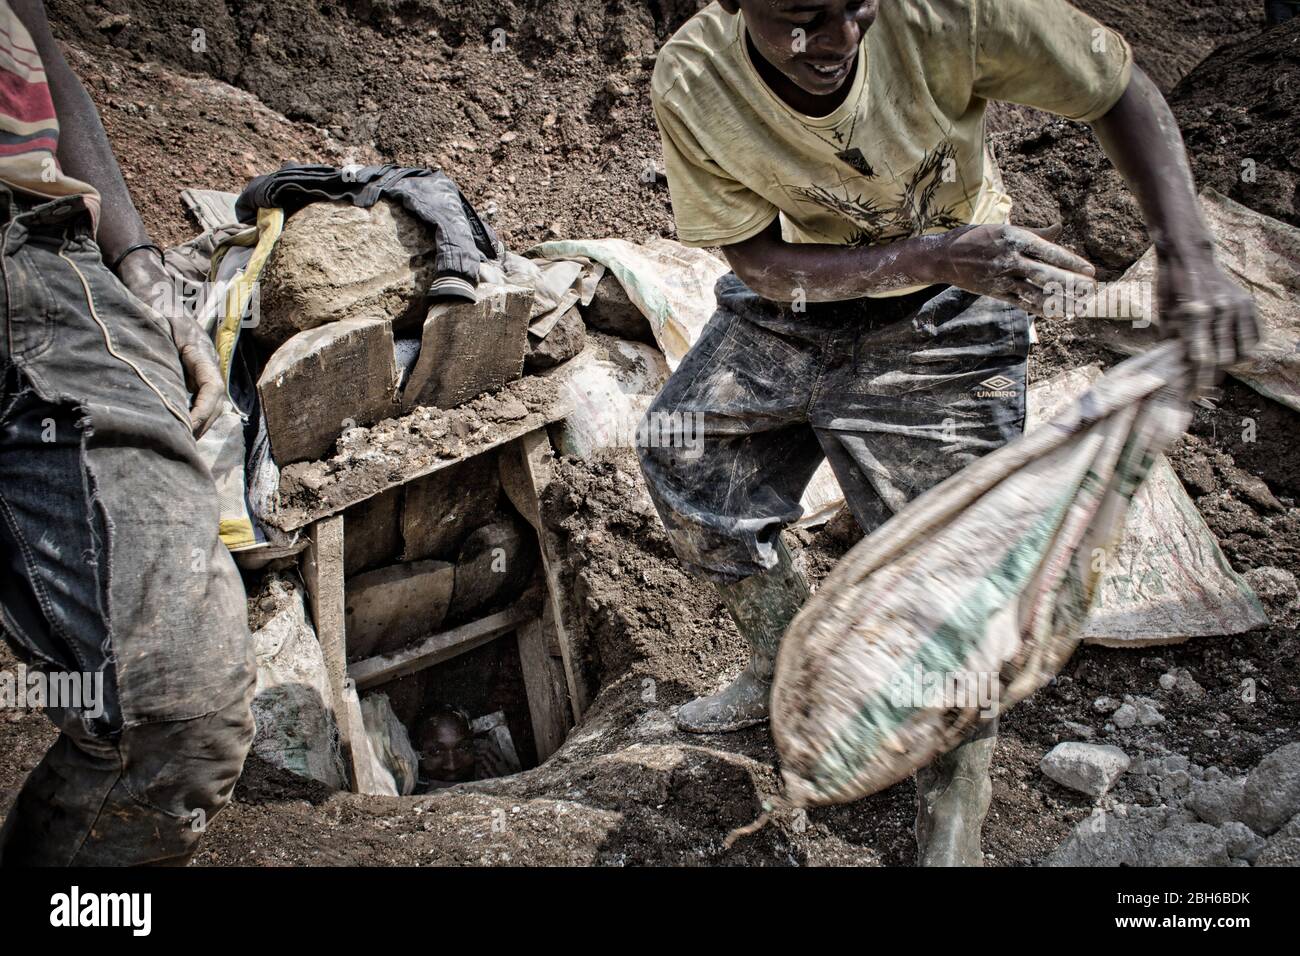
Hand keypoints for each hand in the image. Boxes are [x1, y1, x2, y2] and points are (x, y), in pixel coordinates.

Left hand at [117, 249, 225, 438]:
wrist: (153, 289)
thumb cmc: (152, 305)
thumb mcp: (155, 326)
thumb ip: (160, 354)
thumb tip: (161, 389)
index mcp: (200, 352)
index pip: (212, 389)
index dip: (202, 412)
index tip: (185, 428)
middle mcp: (206, 361)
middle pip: (214, 401)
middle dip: (201, 424)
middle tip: (181, 444)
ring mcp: (202, 366)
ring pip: (210, 402)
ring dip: (198, 422)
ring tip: (181, 441)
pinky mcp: (193, 371)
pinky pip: (200, 398)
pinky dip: (192, 415)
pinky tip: (178, 426)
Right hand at [928, 222, 1096, 316]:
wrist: (944, 257)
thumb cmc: (977, 238)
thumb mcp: (1005, 229)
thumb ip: (1035, 232)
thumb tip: (1060, 228)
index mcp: (1014, 239)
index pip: (1049, 252)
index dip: (1071, 263)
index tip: (1090, 271)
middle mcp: (1009, 259)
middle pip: (1046, 274)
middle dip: (1071, 284)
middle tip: (1091, 290)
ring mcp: (1002, 279)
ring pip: (1036, 292)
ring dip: (1060, 301)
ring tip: (1078, 306)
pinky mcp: (996, 293)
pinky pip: (1021, 303)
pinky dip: (1040, 309)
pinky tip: (1056, 313)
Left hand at [1156, 243, 1258, 396]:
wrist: (1188, 255)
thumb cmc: (1170, 288)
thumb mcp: (1165, 316)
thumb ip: (1171, 342)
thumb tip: (1170, 372)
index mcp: (1194, 314)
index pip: (1201, 358)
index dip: (1198, 380)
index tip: (1193, 395)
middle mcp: (1219, 310)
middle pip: (1222, 358)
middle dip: (1211, 376)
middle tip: (1202, 385)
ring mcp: (1236, 305)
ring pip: (1241, 350)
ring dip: (1229, 364)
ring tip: (1215, 367)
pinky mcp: (1247, 302)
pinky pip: (1254, 336)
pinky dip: (1246, 349)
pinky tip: (1232, 352)